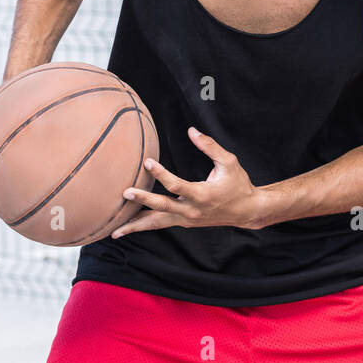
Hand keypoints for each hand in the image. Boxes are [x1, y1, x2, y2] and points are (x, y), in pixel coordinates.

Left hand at [112, 127, 264, 236]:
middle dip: (143, 201)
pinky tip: (126, 228)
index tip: (147, 162)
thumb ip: (210, 146)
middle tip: (125, 193)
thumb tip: (192, 131)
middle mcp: (192, 210)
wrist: (247, 211)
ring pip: (157, 223)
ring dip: (136, 226)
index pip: (177, 185)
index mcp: (203, 195)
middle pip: (163, 207)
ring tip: (115, 231)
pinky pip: (160, 224)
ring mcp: (187, 219)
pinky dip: (144, 226)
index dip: (161, 174)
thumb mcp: (229, 162)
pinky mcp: (184, 222)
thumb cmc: (238, 184)